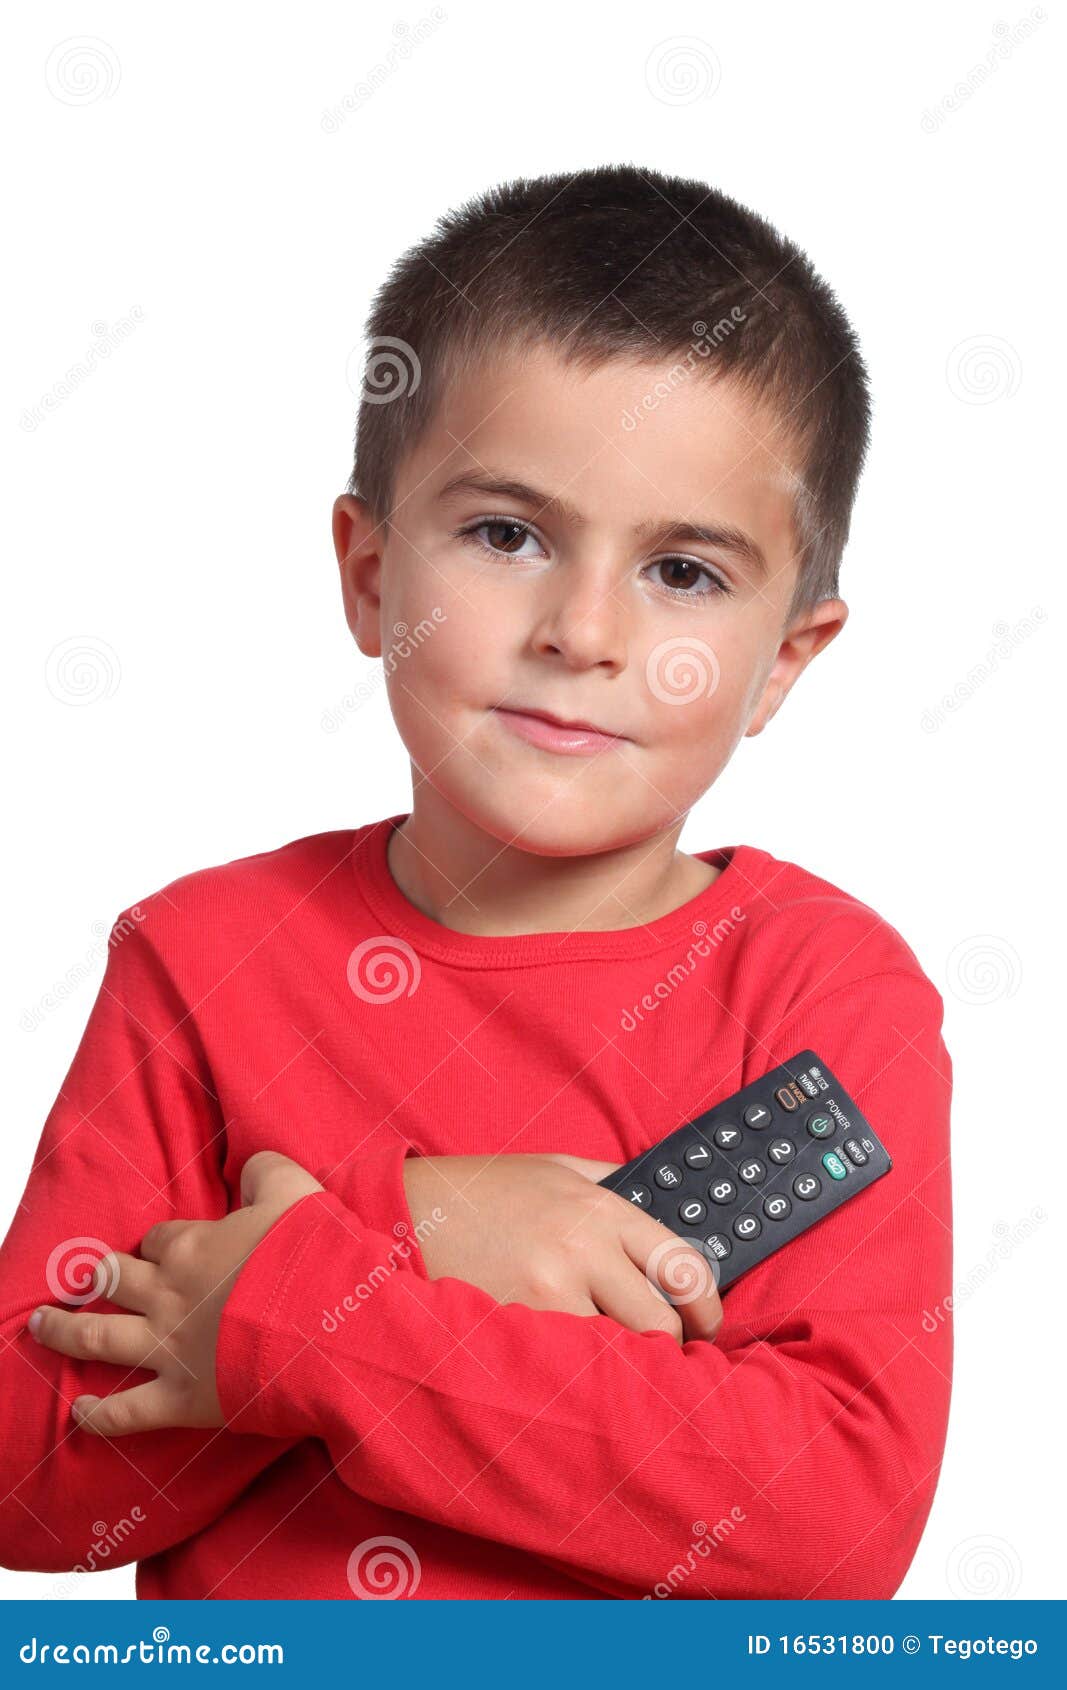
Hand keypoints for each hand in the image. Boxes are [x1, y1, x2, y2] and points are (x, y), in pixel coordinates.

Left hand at [28, 1151, 322, 1435]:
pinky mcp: (182, 1398)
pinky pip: (126, 1411)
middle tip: (88, 1279)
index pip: (158, 1239)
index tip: (161, 1250)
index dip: (157, 1244)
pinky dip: (96, 1415)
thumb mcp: (295, 1191)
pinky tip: (76, 1411)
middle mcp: (168, 1296)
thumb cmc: (313, 1256)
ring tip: (40, 1326)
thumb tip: (251, 1167)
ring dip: (62, 1331)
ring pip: (96, 1337)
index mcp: (193, 1248)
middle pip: (114, 1280)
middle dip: (97, 1277)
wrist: (328, 1323)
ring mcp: (169, 1349)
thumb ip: (266, 1172)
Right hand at [403, 1153, 721, 1343]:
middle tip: (663, 1353)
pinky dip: (576, 1373)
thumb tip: (667, 1207)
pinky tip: (568, 1368)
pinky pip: (569, 1366)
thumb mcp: (556, 1169)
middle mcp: (581, 1248)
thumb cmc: (484, 1192)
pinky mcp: (516, 1326)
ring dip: (619, 1364)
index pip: (682, 1263)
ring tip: (609, 1362)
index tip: (706, 1322)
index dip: (706, 1304)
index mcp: (600, 1207)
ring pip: (617, 1353)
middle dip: (669, 1345)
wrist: (408, 1211)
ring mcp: (548, 1291)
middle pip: (660, 1320)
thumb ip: (613, 1184)